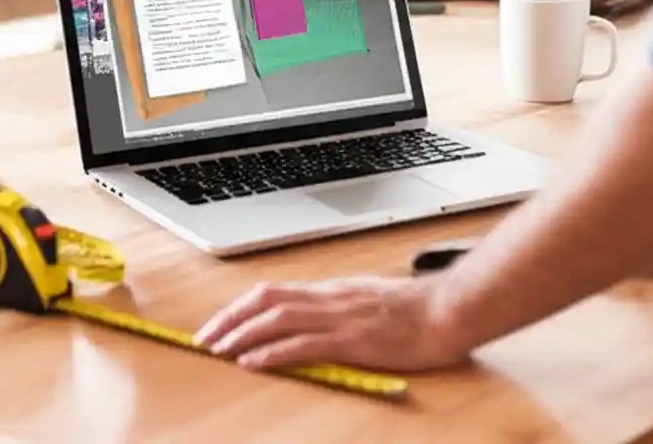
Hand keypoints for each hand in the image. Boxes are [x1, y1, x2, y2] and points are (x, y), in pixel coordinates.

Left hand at [194, 276, 470, 371]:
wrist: (448, 311)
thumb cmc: (417, 311)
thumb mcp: (369, 303)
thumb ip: (340, 309)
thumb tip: (314, 320)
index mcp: (331, 292)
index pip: (274, 293)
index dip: (240, 307)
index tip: (219, 324)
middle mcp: (328, 299)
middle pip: (265, 301)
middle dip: (229, 319)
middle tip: (203, 339)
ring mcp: (339, 318)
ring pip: (276, 319)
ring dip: (241, 335)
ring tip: (218, 350)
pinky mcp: (351, 340)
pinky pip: (303, 343)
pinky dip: (272, 352)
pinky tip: (253, 361)